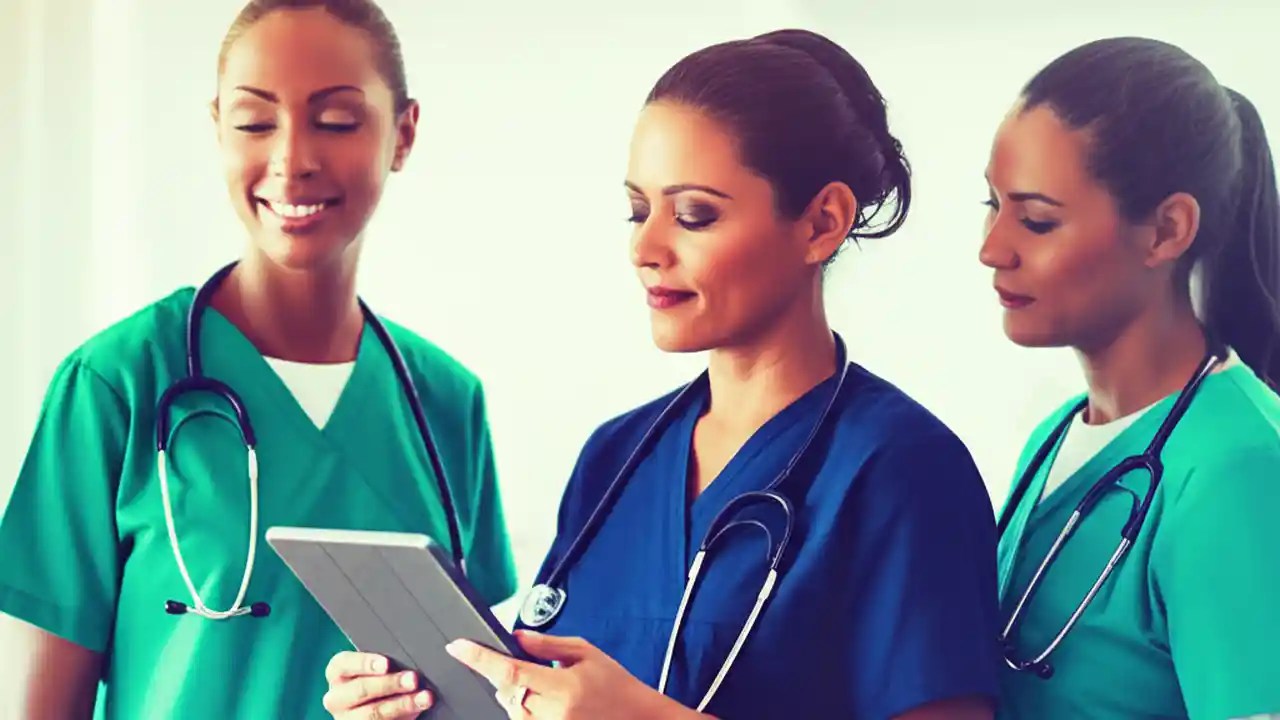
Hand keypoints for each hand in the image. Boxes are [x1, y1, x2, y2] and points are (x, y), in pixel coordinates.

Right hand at [321, 651, 433, 718]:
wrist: (384, 702)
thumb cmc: (386, 675)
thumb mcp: (383, 664)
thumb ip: (392, 656)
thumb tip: (435, 644)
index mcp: (338, 673)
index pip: (343, 664)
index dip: (364, 663)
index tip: (387, 663)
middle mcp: (337, 697)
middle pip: (361, 690)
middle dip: (390, 684)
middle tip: (414, 679)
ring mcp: (348, 718)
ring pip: (373, 714)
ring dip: (402, 705)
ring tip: (426, 698)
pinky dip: (404, 719)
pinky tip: (419, 712)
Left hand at [446, 630, 708, 719]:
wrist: (638, 718)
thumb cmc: (615, 685)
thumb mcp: (585, 653)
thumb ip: (547, 645)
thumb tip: (515, 637)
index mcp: (563, 688)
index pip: (509, 671)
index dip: (478, 658)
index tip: (456, 647)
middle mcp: (554, 715)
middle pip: (505, 694)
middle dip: (508, 679)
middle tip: (535, 673)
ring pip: (511, 712)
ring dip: (516, 698)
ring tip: (549, 692)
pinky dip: (524, 712)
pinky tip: (547, 705)